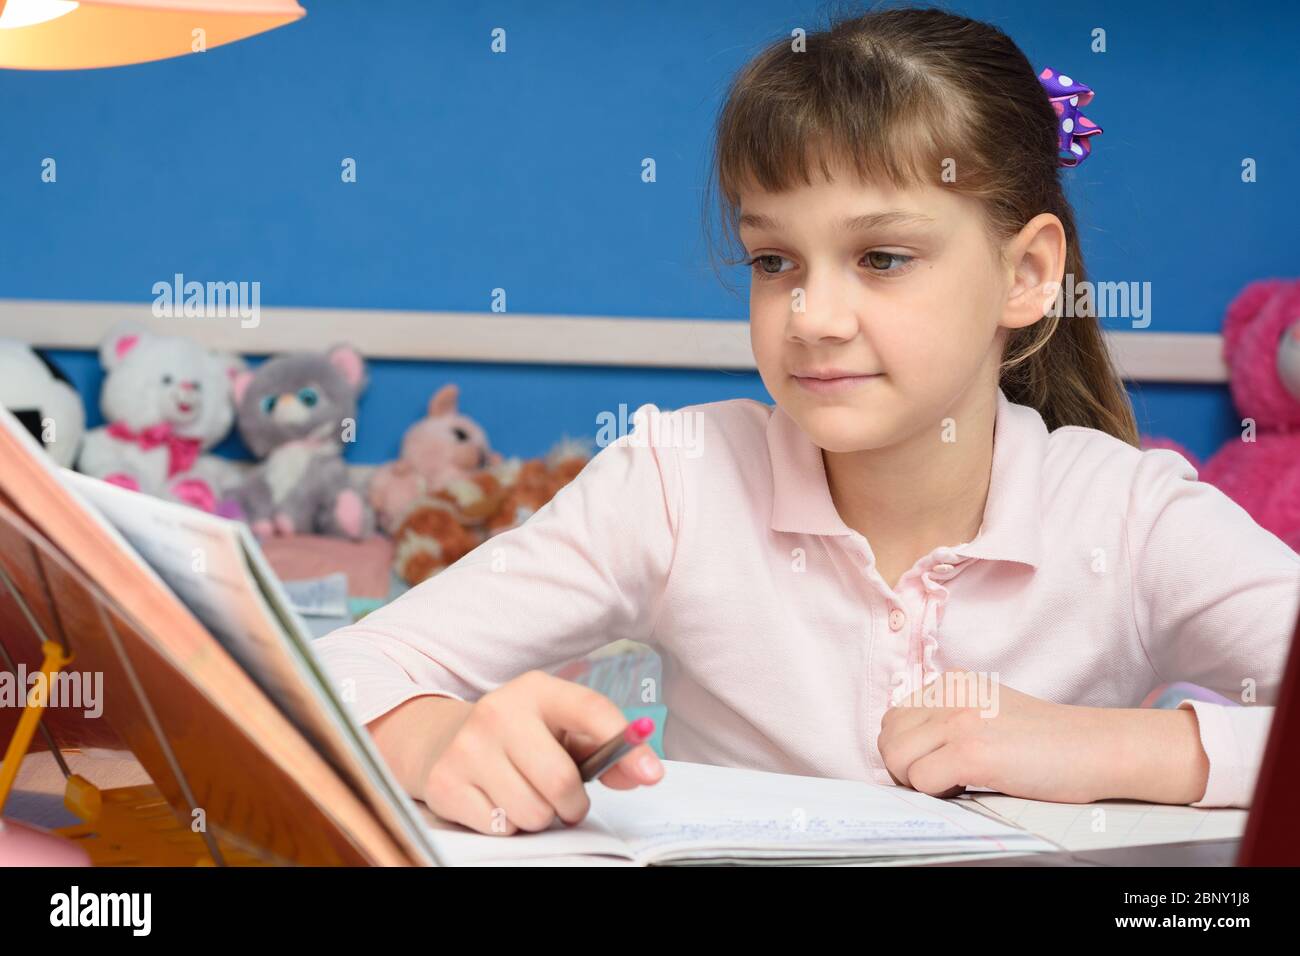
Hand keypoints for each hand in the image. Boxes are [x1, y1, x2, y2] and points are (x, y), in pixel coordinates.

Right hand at [417, 671, 662, 834]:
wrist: (442, 740)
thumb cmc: (520, 738)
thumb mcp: (561, 729)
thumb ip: (604, 750)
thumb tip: (643, 772)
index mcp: (537, 690)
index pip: (591, 711)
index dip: (626, 746)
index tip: (651, 774)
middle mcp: (498, 711)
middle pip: (561, 781)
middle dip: (573, 804)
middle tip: (567, 801)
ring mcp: (467, 747)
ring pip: (533, 812)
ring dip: (540, 817)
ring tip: (527, 795)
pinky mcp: (445, 783)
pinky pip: (501, 829)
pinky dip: (508, 826)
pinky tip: (498, 800)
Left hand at [877, 672, 1122, 803]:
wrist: (1097, 747)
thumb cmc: (1048, 741)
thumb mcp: (990, 712)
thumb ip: (950, 720)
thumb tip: (905, 753)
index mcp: (953, 682)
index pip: (895, 717)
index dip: (908, 749)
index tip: (936, 763)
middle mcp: (951, 694)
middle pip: (888, 735)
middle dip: (905, 765)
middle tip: (940, 779)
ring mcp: (959, 720)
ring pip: (896, 758)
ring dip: (918, 780)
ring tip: (955, 783)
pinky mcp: (972, 751)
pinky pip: (921, 780)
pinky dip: (939, 793)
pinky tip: (969, 787)